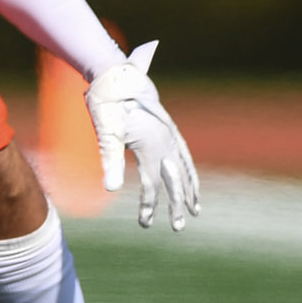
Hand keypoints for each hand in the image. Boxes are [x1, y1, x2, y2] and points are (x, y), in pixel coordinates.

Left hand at [85, 41, 200, 230]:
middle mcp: (166, 141)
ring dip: (190, 191)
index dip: (148, 205)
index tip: (144, 223)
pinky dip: (190, 171)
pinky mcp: (169, 130)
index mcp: (152, 144)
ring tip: (195, 211)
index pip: (152, 183)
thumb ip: (110, 160)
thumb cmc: (107, 103)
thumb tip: (111, 189)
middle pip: (175, 180)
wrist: (117, 74)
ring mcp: (171, 134)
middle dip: (176, 205)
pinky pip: (185, 156)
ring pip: (185, 169)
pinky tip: (191, 181)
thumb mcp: (106, 132)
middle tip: (177, 228)